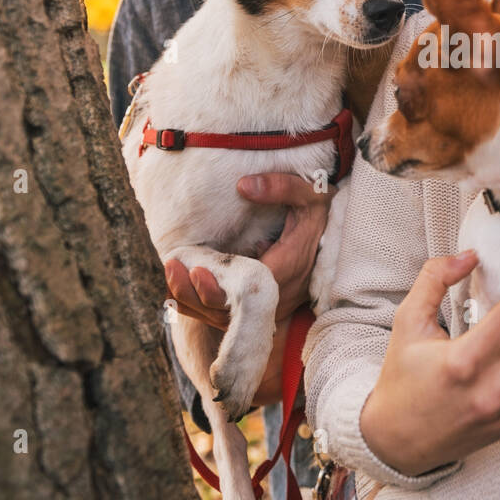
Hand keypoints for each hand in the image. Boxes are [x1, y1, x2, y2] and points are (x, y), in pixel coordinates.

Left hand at [163, 174, 334, 403]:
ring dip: (191, 297)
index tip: (195, 266)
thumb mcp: (312, 194)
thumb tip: (243, 186)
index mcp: (290, 268)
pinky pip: (220, 313)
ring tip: (170, 272)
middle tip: (172, 265)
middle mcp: (276, 297)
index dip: (220, 284)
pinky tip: (177, 287)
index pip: (252, 288)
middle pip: (230, 308)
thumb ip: (283, 187)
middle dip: (195, 291)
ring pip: (221, 314)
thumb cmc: (318, 214)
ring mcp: (264, 307)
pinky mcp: (253, 308)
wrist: (329, 239)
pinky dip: (196, 304)